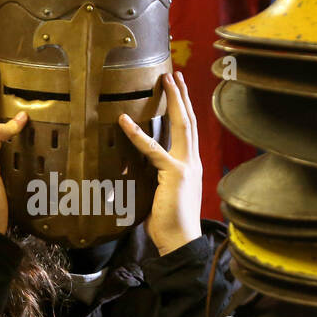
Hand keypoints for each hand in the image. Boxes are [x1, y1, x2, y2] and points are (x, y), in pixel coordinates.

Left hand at [119, 71, 202, 255]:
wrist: (179, 240)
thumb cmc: (168, 222)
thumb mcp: (160, 194)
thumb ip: (151, 177)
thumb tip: (131, 169)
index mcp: (190, 165)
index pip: (188, 131)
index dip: (184, 109)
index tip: (179, 90)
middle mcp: (192, 161)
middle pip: (189, 121)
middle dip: (182, 96)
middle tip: (174, 75)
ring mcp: (186, 166)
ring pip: (181, 126)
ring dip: (173, 101)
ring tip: (165, 81)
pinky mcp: (173, 174)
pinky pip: (154, 150)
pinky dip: (137, 135)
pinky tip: (124, 121)